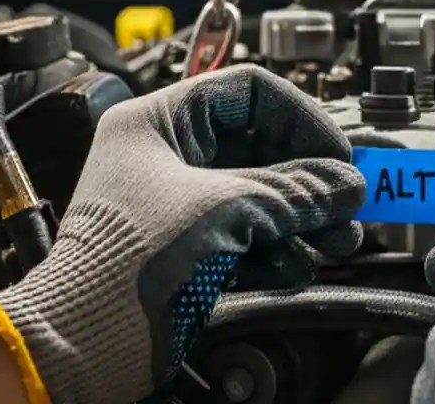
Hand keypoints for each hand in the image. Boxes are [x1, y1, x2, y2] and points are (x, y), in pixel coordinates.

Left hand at [0, 65, 365, 402]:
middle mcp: (169, 157)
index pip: (248, 93)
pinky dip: (279, 250)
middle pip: (262, 148)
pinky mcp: (189, 250)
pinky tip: (298, 268)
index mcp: (159, 122)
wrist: (86, 342)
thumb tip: (348, 184)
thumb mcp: (228, 209)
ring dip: (304, 218)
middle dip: (311, 179)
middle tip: (348, 201)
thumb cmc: (127, 261)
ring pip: (260, 196)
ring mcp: (179, 205)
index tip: (338, 152)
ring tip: (338, 240)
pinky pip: (248, 236)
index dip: (301, 117)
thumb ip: (297, 191)